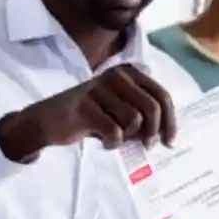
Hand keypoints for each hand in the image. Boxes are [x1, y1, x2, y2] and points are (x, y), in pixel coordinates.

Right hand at [0, 63, 176, 162]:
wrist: (48, 120)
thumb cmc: (91, 115)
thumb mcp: (121, 108)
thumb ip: (143, 113)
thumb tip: (167, 134)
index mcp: (128, 73)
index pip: (162, 96)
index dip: (170, 122)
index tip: (169, 143)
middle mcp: (116, 75)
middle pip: (152, 108)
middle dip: (152, 132)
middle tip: (145, 146)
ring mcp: (99, 88)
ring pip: (133, 120)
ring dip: (127, 136)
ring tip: (114, 136)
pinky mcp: (85, 105)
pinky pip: (114, 131)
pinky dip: (112, 143)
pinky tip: (103, 142)